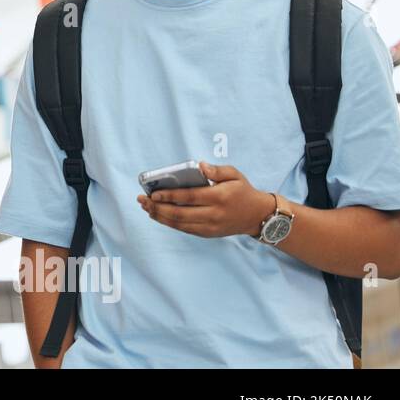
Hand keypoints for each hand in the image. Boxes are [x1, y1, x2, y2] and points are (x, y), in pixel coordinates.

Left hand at [137, 162, 273, 238]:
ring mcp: (210, 226)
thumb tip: (200, 166)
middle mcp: (213, 214)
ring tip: (145, 208)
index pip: (189, 197)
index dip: (169, 196)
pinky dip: (169, 223)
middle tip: (142, 200)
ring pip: (179, 224)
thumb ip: (217, 170)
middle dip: (157, 208)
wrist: (257, 216)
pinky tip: (158, 215)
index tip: (153, 193)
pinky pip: (184, 229)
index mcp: (219, 197)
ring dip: (159, 216)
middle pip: (180, 213)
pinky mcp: (208, 233)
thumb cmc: (243, 191)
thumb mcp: (235, 175)